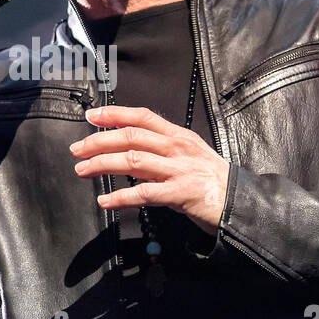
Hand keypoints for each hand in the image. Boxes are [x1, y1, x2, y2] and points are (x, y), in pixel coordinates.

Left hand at [68, 105, 229, 235]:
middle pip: (131, 137)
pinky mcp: (181, 194)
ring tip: (82, 170)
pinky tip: (105, 200)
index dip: (115, 114)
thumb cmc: (211, 181)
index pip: (142, 117)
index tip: (91, 116)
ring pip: (133, 161)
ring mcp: (180, 170)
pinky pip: (144, 193)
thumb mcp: (188, 156)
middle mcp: (178, 148)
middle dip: (99, 141)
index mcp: (179, 136)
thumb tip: (127, 149)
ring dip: (102, 165)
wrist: (240, 203)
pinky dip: (121, 197)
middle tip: (77, 149)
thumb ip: (160, 151)